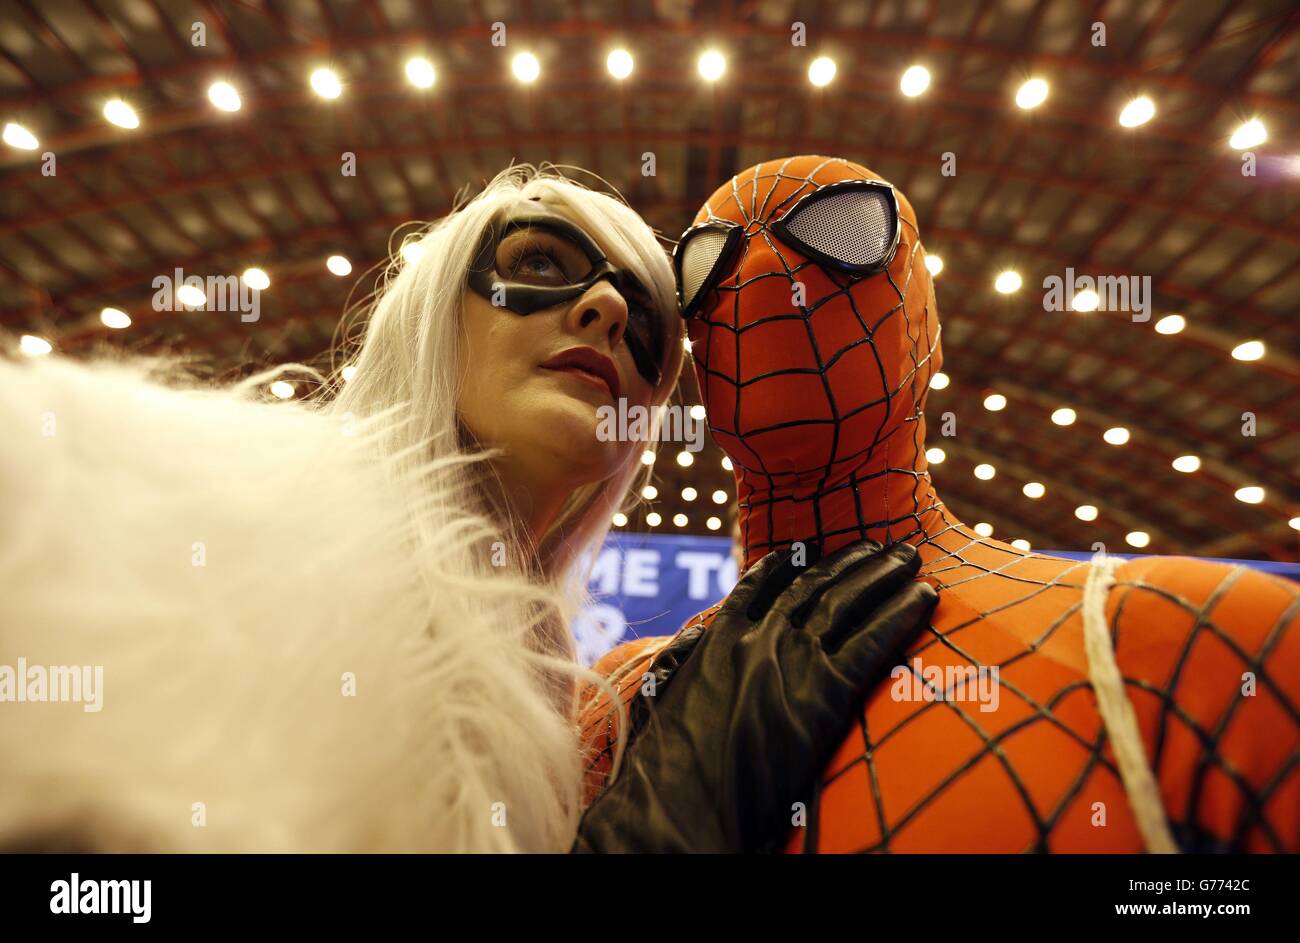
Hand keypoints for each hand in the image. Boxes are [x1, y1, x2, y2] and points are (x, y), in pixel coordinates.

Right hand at [572, 540, 937, 852]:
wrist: (682, 803)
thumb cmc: (664, 769)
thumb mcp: (661, 702)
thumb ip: (683, 666)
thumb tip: (694, 644)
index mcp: (717, 639)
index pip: (760, 587)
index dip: (790, 565)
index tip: (809, 547)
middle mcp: (758, 638)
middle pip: (814, 587)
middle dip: (851, 562)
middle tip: (880, 545)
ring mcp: (792, 661)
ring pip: (848, 604)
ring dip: (882, 576)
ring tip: (908, 557)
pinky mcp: (825, 692)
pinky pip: (874, 643)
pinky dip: (902, 615)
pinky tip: (924, 597)